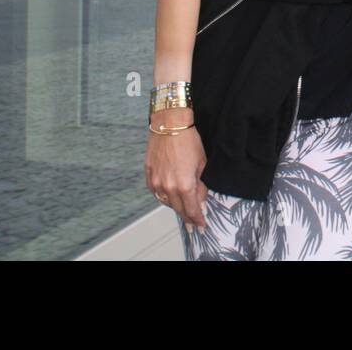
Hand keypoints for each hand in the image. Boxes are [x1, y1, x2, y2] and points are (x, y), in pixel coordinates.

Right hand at [145, 110, 209, 232]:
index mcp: (184, 185)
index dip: (198, 220)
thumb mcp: (202, 164)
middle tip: (193, 226)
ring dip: (176, 207)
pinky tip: (170, 198)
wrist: (169, 124)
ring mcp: (156, 182)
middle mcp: (168, 187)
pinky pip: (157, 193)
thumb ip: (201, 185)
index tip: (201, 227)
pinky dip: (164, 197)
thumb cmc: (188, 140)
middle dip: (188, 218)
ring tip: (183, 212)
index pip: (192, 210)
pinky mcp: (148, 175)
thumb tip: (201, 200)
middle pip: (179, 209)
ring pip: (167, 202)